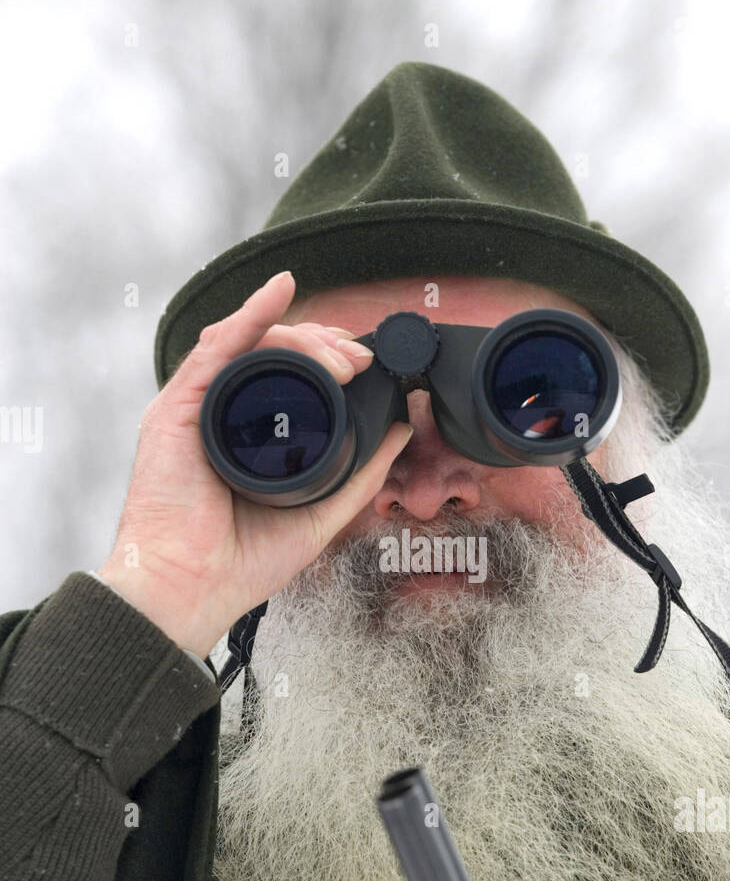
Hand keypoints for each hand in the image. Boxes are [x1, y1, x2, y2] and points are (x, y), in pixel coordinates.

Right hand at [98, 271, 411, 656]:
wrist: (194, 589)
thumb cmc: (240, 562)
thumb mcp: (320, 512)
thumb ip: (361, 473)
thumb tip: (402, 429)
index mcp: (248, 435)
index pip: (289, 376)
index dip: (329, 358)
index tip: (365, 364)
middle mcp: (222, 414)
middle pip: (274, 352)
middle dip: (324, 344)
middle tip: (360, 359)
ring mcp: (198, 408)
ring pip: (252, 344)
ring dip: (302, 337)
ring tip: (340, 352)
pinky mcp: (177, 409)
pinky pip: (217, 349)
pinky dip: (249, 315)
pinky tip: (278, 291)